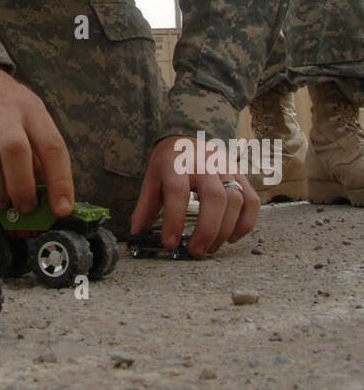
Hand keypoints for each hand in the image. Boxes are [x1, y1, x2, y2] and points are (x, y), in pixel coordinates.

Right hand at [0, 68, 73, 215]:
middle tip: (24, 208)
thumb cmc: (6, 107)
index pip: (52, 146)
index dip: (60, 181)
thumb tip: (47, 196)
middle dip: (22, 187)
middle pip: (16, 150)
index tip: (62, 208)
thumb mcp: (30, 118)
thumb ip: (38, 154)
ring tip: (0, 204)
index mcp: (32, 110)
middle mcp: (5, 111)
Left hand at [130, 135, 259, 257]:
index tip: (170, 243)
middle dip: (207, 229)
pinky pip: (251, 201)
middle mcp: (205, 163)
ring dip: (225, 230)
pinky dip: (245, 223)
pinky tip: (231, 237)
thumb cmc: (169, 163)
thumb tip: (136, 233)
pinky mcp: (241, 175)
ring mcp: (227, 168)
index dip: (174, 220)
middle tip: (196, 251)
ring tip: (210, 247)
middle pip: (215, 197)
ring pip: (235, 200)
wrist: (187, 138)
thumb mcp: (152, 179)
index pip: (178, 192)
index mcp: (177, 164)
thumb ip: (146, 207)